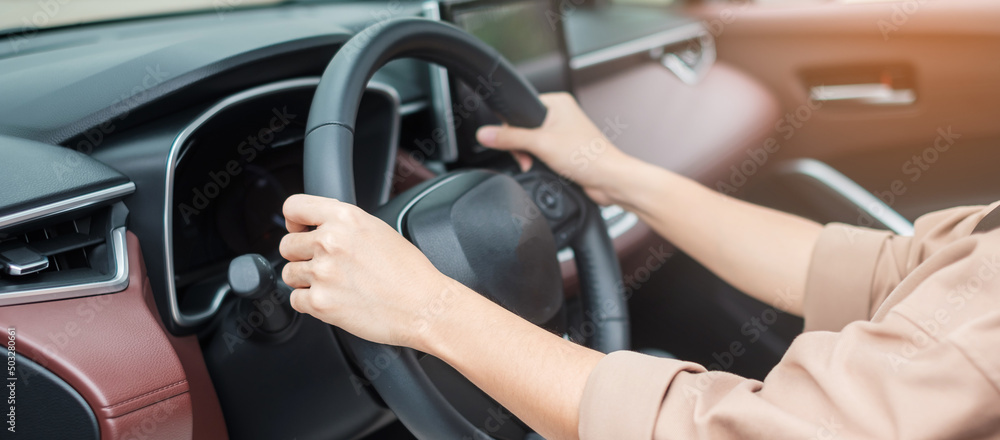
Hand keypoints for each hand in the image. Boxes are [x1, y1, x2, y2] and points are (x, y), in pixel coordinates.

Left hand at [279, 194, 465, 350]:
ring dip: (305, 281)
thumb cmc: (410, 272)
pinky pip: (296, 300)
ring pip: (289, 274)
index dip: (294, 221)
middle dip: (301, 256)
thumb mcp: (378, 229)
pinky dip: (310, 303)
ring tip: (333, 285)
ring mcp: (323, 273)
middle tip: (324, 265)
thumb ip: (344, 224)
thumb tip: (317, 228)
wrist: (424, 306)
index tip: (299, 230)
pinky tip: (334, 300)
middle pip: (286, 245)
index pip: (293, 207)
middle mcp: (330, 241)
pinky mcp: (320, 303)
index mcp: (345, 218)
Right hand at [476, 92, 632, 204]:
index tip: (513, 142)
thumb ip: (510, 138)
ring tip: (538, 164)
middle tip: (528, 157)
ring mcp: (563, 134)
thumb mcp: (541, 144)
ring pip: (531, 143)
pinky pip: (541, 154)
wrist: (609, 180)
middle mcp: (561, 115)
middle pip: (523, 128)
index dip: (512, 127)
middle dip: (521, 147)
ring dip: (530, 157)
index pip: (520, 109)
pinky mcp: (564, 151)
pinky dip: (539, 163)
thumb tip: (485, 134)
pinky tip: (546, 169)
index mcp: (557, 102)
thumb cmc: (588, 157)